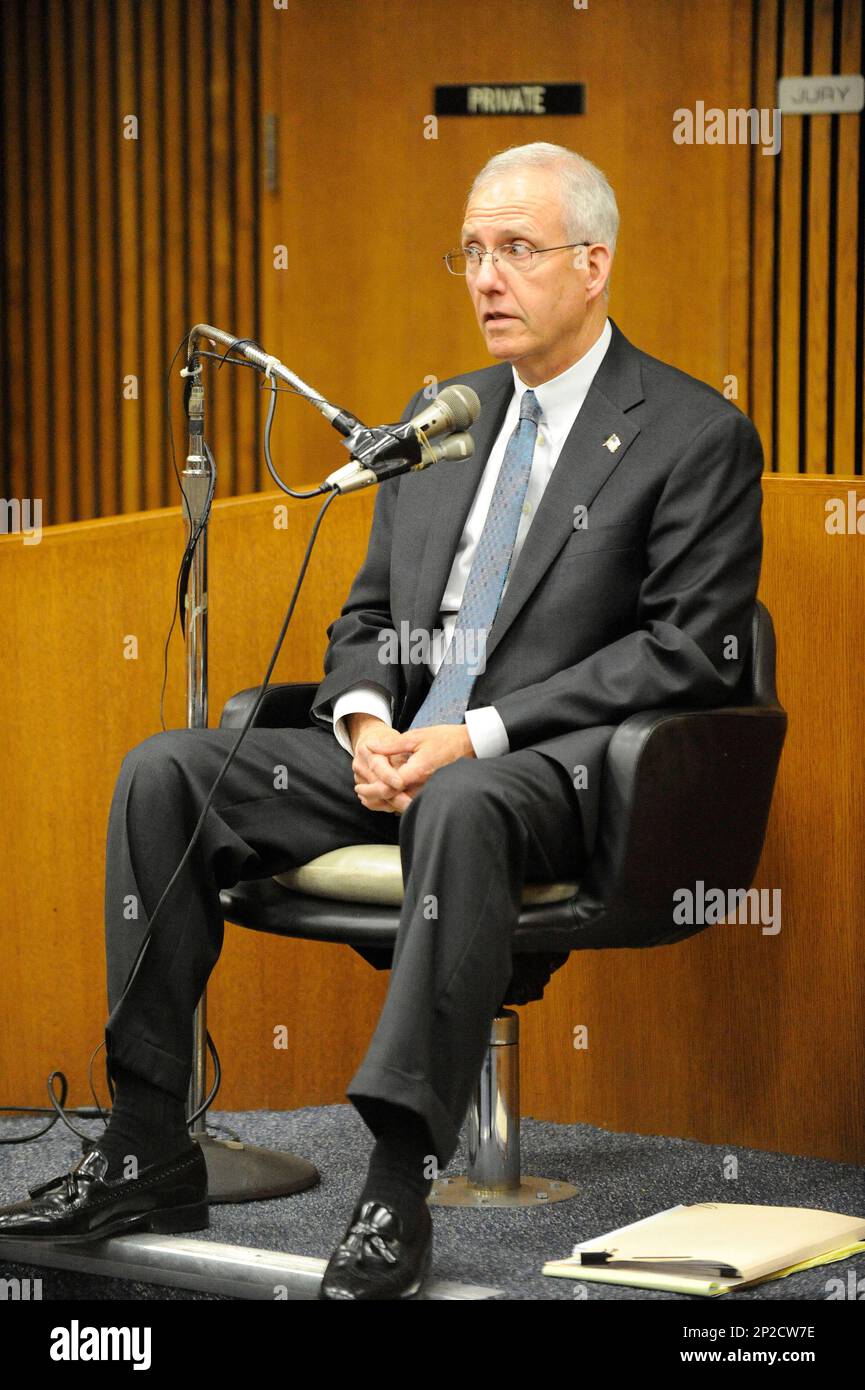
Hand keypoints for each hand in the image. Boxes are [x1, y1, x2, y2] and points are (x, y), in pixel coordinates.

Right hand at [349, 716, 415, 814]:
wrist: (373, 739)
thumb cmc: (391, 741)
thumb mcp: (398, 741)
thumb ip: (401, 758)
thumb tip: (409, 776)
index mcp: (367, 749)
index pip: (377, 766)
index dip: (388, 776)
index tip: (400, 784)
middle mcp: (359, 764)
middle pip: (374, 785)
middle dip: (392, 795)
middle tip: (409, 802)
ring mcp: (357, 777)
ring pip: (373, 797)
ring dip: (391, 803)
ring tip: (407, 803)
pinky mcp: (360, 787)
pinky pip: (372, 802)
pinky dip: (385, 805)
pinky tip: (397, 805)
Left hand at [357, 724, 474, 812]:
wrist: (470, 745)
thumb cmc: (445, 738)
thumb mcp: (416, 736)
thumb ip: (392, 745)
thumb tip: (370, 746)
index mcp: (417, 771)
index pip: (389, 787)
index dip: (372, 789)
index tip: (359, 787)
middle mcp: (423, 786)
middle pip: (393, 801)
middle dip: (374, 799)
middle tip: (360, 793)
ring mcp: (429, 791)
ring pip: (402, 804)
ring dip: (384, 802)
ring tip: (368, 797)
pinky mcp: (432, 792)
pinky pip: (411, 802)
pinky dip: (397, 801)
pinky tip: (387, 795)